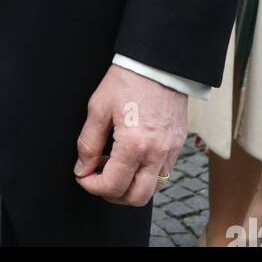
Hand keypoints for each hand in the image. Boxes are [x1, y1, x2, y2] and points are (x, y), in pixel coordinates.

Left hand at [74, 65, 187, 205]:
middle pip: (136, 198)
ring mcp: (171, 150)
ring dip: (131, 185)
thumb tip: (82, 168)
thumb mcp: (98, 107)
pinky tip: (131, 156)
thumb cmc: (127, 80)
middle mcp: (157, 153)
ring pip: (153, 188)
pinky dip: (145, 173)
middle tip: (98, 179)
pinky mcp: (178, 144)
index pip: (113, 185)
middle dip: (113, 194)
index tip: (83, 176)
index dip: (92, 186)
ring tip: (114, 164)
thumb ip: (88, 143)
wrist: (158, 63)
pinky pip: (163, 172)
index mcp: (135, 145)